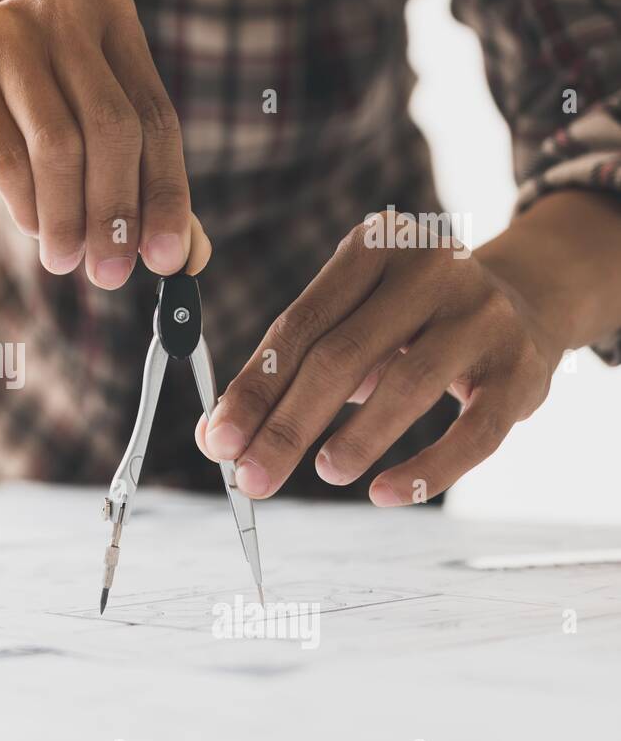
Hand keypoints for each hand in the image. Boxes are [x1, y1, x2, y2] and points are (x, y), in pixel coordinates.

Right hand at [0, 0, 210, 287]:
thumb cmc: (4, 115)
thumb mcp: (75, 137)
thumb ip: (136, 186)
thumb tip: (191, 256)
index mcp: (110, 19)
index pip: (156, 116)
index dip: (167, 194)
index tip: (169, 260)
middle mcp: (62, 10)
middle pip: (113, 128)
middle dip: (117, 214)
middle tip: (112, 273)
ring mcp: (4, 33)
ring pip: (60, 146)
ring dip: (68, 219)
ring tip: (67, 260)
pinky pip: (7, 157)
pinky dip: (26, 205)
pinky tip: (33, 228)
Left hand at [195, 210, 560, 504]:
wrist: (527, 301)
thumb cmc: (408, 322)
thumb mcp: (348, 326)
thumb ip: (282, 375)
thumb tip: (213, 439)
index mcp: (373, 246)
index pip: (299, 326)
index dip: (254, 389)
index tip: (219, 441)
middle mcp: (431, 269)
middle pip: (342, 356)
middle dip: (288, 425)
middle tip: (253, 477)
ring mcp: (483, 315)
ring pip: (407, 385)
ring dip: (357, 438)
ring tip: (323, 473)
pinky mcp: (522, 368)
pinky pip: (472, 432)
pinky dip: (427, 470)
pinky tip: (385, 494)